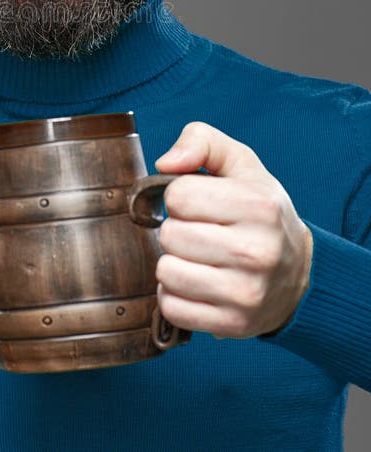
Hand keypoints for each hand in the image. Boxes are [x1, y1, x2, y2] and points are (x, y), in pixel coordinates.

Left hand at [154, 122, 312, 338]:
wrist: (299, 273)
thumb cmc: (259, 211)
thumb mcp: (240, 162)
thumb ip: (200, 140)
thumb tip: (164, 164)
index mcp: (259, 205)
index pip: (179, 195)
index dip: (179, 195)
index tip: (198, 202)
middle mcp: (257, 251)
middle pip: (170, 235)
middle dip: (176, 229)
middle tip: (199, 231)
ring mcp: (246, 293)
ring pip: (167, 272)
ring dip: (172, 262)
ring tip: (196, 257)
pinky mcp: (232, 324)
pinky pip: (171, 307)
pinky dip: (174, 294)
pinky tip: (195, 282)